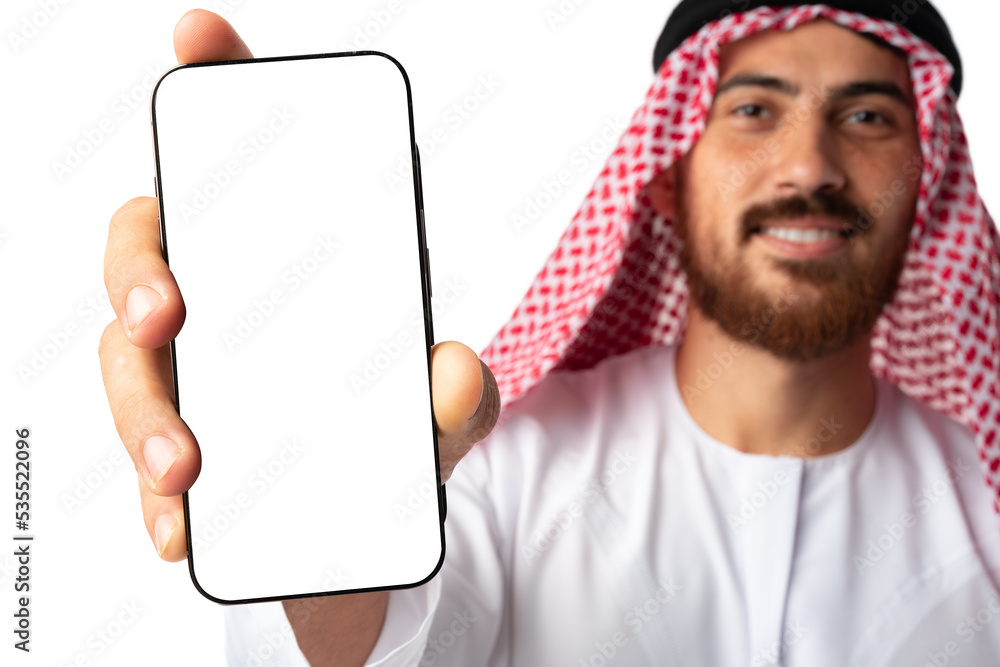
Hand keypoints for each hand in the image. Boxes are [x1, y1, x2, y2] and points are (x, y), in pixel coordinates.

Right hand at [97, 9, 499, 563]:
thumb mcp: (442, 411)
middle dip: (140, 270)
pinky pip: (145, 466)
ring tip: (183, 466)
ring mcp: (193, 380)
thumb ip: (460, 397)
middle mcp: (224, 309)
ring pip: (129, 366)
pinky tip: (176, 531)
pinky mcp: (181, 459)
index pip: (242, 167)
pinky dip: (154, 501)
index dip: (218, 91)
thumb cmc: (394, 438)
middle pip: (150, 258)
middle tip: (167, 309)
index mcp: (285, 269)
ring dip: (143, 410)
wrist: (369, 534)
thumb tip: (454, 373)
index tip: (201, 36)